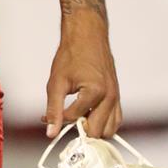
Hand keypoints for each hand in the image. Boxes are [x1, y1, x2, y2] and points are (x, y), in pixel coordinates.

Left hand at [45, 14, 121, 138]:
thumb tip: (50, 131)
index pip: (76, 119)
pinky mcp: (117, 96)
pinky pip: (115, 120)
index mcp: (95, 92)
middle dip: (79, 129)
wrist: (87, 35)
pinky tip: (88, 115)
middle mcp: (110, 97)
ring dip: (94, 129)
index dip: (60, 119)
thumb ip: (54, 109)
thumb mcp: (56, 82)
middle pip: (97, 132)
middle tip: (65, 120)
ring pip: (109, 130)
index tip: (50, 115)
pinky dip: (103, 123)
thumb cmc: (72, 54)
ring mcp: (116, 97)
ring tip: (77, 118)